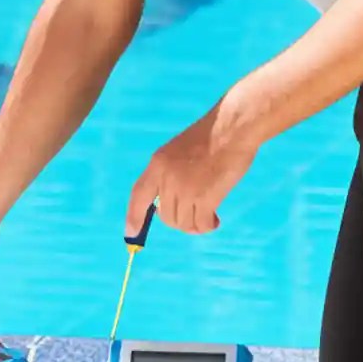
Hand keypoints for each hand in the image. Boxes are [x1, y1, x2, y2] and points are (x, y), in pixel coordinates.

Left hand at [126, 107, 258, 234]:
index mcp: (157, 163)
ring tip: (208, 216)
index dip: (133, 216)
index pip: (139, 195)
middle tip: (196, 214)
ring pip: (182, 223)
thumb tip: (170, 205)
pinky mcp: (204, 197)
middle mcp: (166, 178)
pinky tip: (215, 219)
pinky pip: (199, 224)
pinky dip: (207, 225)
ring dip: (195, 225)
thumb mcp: (179, 151)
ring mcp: (184, 188)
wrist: (232, 128)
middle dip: (180, 220)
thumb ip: (171, 174)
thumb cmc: (212, 138)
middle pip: (165, 215)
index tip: (131, 233)